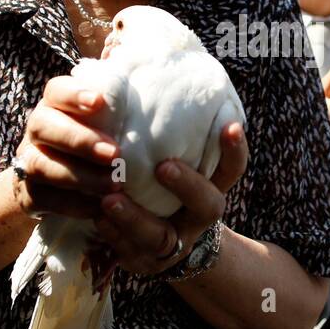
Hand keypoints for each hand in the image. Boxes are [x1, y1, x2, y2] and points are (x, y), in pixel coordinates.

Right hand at [12, 76, 122, 220]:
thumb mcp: (103, 122)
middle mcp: (37, 129)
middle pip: (46, 126)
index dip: (75, 95)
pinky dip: (72, 204)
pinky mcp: (28, 193)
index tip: (100, 103)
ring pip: (43, 165)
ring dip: (80, 176)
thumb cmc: (91, 144)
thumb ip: (117, 105)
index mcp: (55, 106)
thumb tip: (142, 72)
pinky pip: (44, 198)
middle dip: (80, 140)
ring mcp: (28, 160)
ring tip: (114, 185)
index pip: (56, 90)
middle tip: (115, 154)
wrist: (52, 186)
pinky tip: (98, 208)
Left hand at [94, 122, 248, 276]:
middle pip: (208, 205)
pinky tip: (96, 219)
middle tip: (162, 165)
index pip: (232, 168)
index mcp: (211, 188)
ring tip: (109, 200)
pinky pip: (130, 254)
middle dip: (187, 185)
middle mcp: (199, 217)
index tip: (229, 125)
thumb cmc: (162, 186)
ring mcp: (174, 243)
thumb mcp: (175, 160)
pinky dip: (113, 236)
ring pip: (161, 237)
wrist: (160, 245)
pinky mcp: (146, 263)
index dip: (234, 149)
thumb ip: (166, 132)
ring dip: (135, 218)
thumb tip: (134, 65)